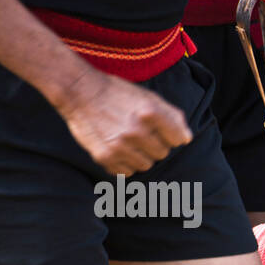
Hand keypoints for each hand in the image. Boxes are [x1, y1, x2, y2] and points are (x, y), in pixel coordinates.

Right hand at [52, 67, 191, 175]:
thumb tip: (186, 139)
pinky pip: (127, 172)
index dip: (170, 134)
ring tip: (127, 140)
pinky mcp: (105, 156)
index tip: (159, 128)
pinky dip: (124, 164)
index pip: (178, 139)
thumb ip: (172, 116)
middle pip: (162, 153)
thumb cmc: (118, 94)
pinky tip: (116, 148)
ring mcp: (120, 146)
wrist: (78, 92)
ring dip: (140, 156)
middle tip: (139, 132)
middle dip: (154, 144)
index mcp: (150, 113)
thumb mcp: (148, 97)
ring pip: (146, 165)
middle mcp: (136, 131)